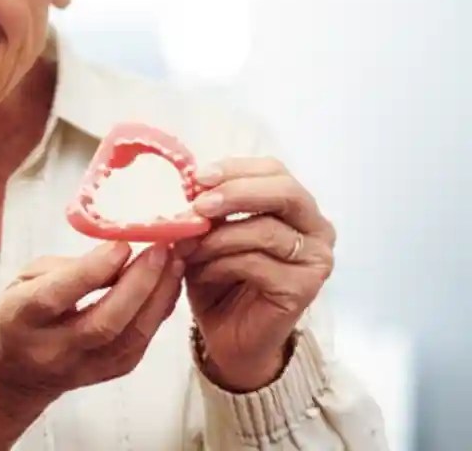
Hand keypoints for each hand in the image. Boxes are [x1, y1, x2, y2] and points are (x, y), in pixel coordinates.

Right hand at [0, 241, 183, 399]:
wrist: (14, 373)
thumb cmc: (18, 313)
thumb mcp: (25, 280)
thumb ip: (68, 268)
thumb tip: (119, 255)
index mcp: (19, 317)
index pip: (57, 296)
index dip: (92, 270)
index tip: (121, 244)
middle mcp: (51, 349)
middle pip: (104, 323)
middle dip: (139, 283)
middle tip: (161, 249)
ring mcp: (81, 367)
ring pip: (129, 339)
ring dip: (158, 298)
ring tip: (173, 264)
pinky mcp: (105, 375)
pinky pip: (139, 346)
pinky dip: (157, 314)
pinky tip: (167, 288)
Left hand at [175, 157, 334, 391]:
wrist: (228, 336)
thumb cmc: (220, 280)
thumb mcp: (208, 236)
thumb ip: (206, 210)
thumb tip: (192, 188)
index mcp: (296, 207)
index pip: (274, 170)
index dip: (236, 169)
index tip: (197, 177)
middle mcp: (316, 229)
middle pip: (284, 192)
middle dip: (236, 193)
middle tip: (198, 205)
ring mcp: (315, 259)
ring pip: (264, 230)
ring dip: (216, 238)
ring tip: (188, 249)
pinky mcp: (304, 288)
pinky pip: (256, 263)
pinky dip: (220, 264)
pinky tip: (202, 274)